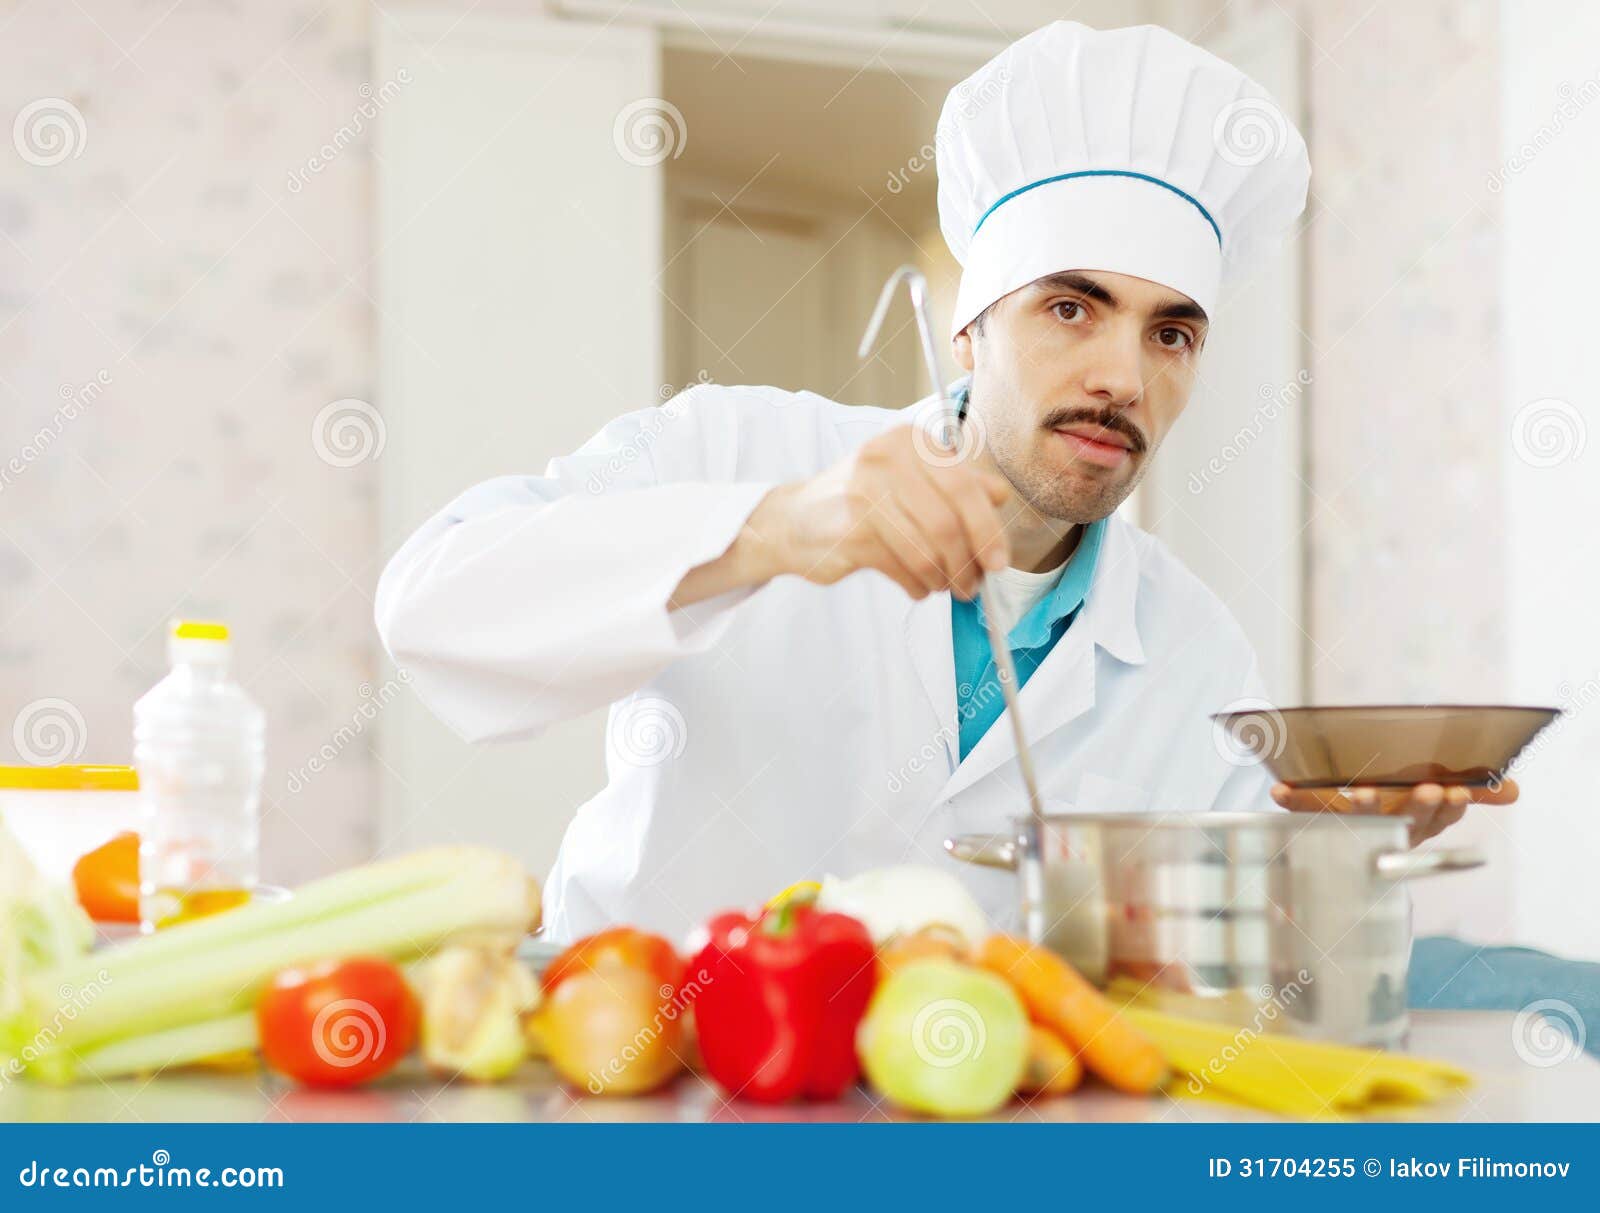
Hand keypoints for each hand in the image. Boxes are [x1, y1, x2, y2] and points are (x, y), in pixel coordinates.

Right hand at [753, 424, 1011, 599]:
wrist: (793, 520)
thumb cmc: (860, 501)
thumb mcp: (910, 481)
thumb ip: (956, 483)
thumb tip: (1001, 495)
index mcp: (908, 441)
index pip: (964, 485)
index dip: (989, 528)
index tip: (1000, 562)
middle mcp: (886, 458)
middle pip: (948, 521)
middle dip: (969, 561)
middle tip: (975, 585)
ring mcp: (864, 493)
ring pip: (927, 549)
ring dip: (944, 579)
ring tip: (945, 588)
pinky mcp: (850, 530)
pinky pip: (902, 568)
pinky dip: (918, 585)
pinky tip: (918, 588)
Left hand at [1270, 779, 1518, 845]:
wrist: (1339, 854)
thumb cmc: (1393, 810)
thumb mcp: (1433, 803)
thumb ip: (1474, 792)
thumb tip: (1513, 792)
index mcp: (1416, 821)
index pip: (1439, 817)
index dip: (1448, 806)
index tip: (1456, 792)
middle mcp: (1387, 826)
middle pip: (1405, 819)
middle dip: (1417, 806)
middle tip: (1428, 791)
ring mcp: (1353, 826)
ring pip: (1360, 820)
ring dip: (1364, 808)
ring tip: (1364, 793)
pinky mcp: (1317, 822)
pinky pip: (1303, 812)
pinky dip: (1292, 801)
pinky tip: (1279, 791)